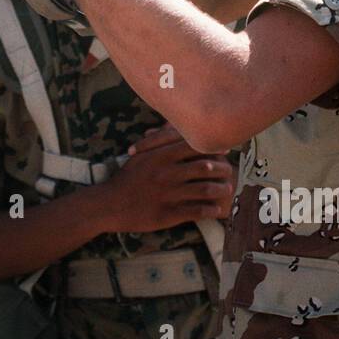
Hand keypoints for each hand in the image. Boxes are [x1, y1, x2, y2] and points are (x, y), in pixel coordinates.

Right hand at [97, 123, 233, 232]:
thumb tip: (174, 124)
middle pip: (206, 167)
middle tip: (229, 171)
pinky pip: (197, 210)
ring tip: (227, 190)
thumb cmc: (127, 177)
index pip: (195, 147)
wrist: (109, 204)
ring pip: (206, 189)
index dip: (214, 148)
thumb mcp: (140, 154)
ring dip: (221, 189)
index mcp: (161, 156)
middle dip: (223, 169)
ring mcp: (169, 194)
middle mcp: (167, 173)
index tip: (225, 151)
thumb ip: (160, 140)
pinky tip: (216, 209)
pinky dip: (211, 210)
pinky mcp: (168, 213)